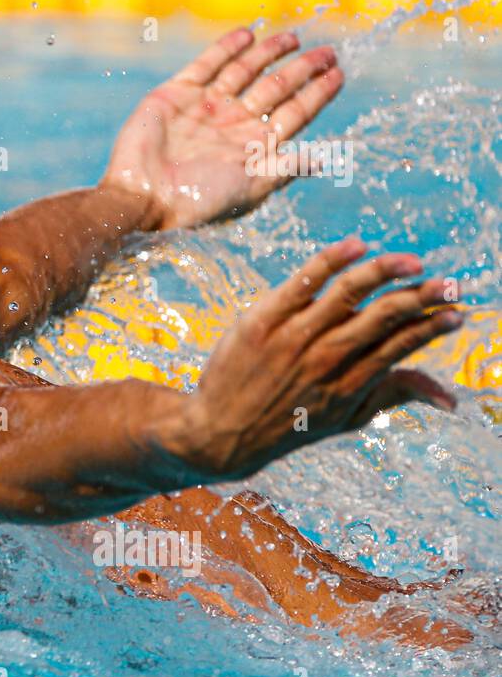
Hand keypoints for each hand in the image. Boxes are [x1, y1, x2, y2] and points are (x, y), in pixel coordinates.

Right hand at [102, 27, 343, 230]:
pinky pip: (206, 64)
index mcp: (253, 147)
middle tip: (326, 51)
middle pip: (275, 88)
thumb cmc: (197, 202)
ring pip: (244, 72)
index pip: (294, 113)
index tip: (339, 72)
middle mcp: (232, 125)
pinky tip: (247, 35)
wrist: (143, 197)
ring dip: (269, 53)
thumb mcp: (250, 187)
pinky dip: (227, 48)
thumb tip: (325, 159)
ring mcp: (205, 108)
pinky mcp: (176, 95)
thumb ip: (284, 167)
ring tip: (293, 37)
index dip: (317, 93)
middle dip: (301, 69)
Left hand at [160, 239, 461, 479]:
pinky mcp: (263, 320)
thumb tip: (451, 398)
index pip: (401, 346)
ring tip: (413, 262)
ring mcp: (294, 337)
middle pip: (383, 317)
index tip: (458, 311)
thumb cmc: (288, 423)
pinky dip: (332, 260)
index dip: (433, 326)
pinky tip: (357, 245)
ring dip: (386, 272)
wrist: (218, 430)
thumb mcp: (345, 420)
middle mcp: (326, 359)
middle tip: (451, 283)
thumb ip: (396, 397)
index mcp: (350, 383)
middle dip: (422, 297)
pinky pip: (303, 282)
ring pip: (349, 293)